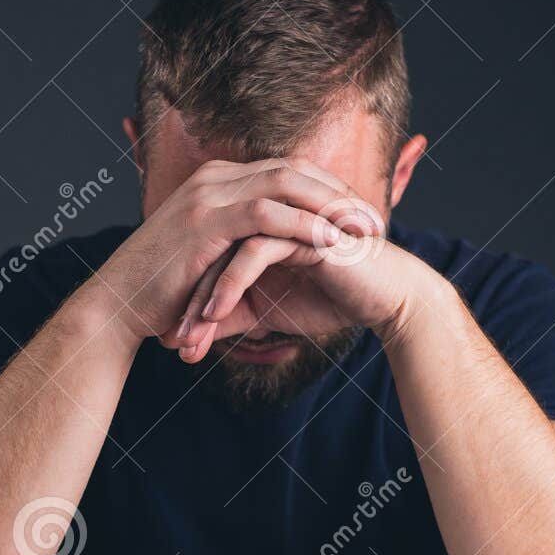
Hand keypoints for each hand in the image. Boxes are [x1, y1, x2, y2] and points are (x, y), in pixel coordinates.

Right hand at [88, 159, 370, 348]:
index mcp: (216, 181)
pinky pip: (267, 214)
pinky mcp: (205, 222)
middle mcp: (213, 179)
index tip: (360, 215)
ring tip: (365, 232)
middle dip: (340, 193)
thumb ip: (240, 245)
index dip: (328, 189)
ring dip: (331, 207)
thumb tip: (276, 256)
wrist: (115, 306)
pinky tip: (332, 243)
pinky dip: (304, 225)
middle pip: (293, 169)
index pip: (285, 170)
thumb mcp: (208, 258)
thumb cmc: (160, 293)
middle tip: (375, 220)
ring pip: (285, 184)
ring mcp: (207, 196)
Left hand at [177, 185, 444, 362]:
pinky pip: (255, 252)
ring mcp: (284, 215)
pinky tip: (218, 315)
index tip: (170, 339)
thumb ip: (229, 317)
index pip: (204, 257)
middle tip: (170, 341)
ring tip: (188, 335)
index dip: (184, 299)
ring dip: (203, 295)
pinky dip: (232, 284)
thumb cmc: (329, 299)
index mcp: (253, 225)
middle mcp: (264, 213)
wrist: (384, 298)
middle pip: (208, 251)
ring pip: (226, 250)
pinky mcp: (302, 227)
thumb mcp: (266, 314)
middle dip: (186, 301)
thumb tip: (189, 339)